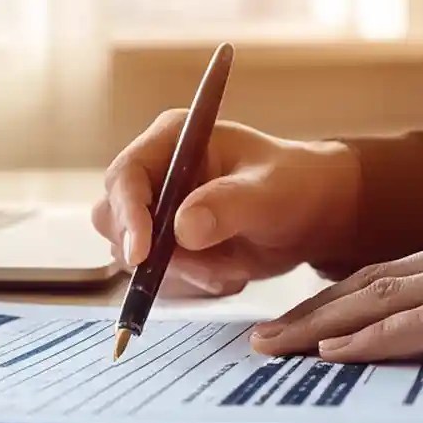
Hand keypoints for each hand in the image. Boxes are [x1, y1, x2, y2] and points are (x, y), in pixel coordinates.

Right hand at [92, 115, 361, 295]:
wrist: (309, 217)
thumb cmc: (294, 188)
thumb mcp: (270, 193)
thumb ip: (229, 205)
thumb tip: (184, 229)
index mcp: (172, 140)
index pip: (126, 175)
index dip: (128, 215)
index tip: (142, 254)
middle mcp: (154, 172)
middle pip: (112, 217)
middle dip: (149, 251)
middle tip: (199, 269)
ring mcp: (154, 210)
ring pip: (131, 254)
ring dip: (179, 272)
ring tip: (231, 267)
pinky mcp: (162, 244)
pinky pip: (154, 275)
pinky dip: (189, 282)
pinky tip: (227, 270)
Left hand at [251, 209, 422, 371]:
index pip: (396, 267)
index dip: (335, 294)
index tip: (293, 320)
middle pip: (379, 277)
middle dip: (312, 311)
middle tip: (261, 336)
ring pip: (391, 297)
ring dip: (323, 327)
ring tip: (275, 348)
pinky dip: (374, 338)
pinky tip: (334, 353)